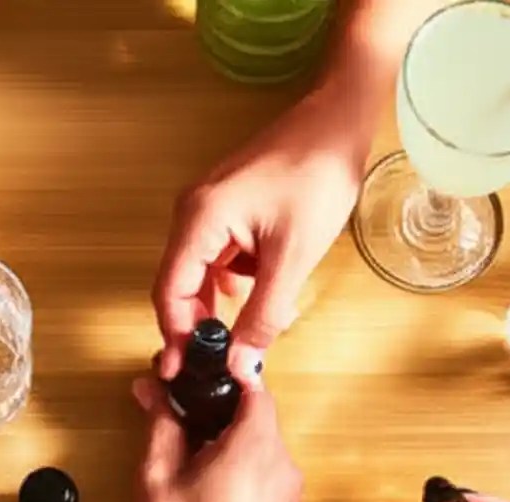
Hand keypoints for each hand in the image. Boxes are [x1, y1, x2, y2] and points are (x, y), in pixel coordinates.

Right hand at [132, 377, 301, 501]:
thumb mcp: (157, 479)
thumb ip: (160, 424)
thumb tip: (154, 392)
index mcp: (256, 446)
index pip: (250, 385)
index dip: (219, 375)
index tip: (191, 374)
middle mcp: (283, 466)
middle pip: (253, 417)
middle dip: (213, 413)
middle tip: (172, 419)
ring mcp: (288, 496)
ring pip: (256, 449)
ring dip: (222, 445)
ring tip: (180, 465)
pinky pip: (261, 478)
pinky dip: (234, 473)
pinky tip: (200, 494)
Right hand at [154, 90, 365, 382]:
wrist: (339, 121)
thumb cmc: (318, 176)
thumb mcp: (294, 256)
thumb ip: (263, 314)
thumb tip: (240, 363)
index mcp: (199, 219)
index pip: (170, 291)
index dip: (174, 336)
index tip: (181, 373)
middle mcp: (192, 212)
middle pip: (179, 284)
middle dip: (197, 326)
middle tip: (218, 364)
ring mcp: (208, 208)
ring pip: (201, 272)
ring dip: (221, 304)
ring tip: (251, 333)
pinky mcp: (227, 208)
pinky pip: (219, 255)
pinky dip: (237, 280)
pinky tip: (266, 291)